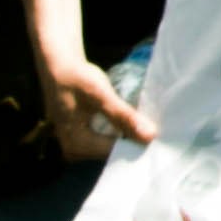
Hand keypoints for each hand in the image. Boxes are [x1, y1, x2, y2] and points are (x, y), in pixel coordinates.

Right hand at [36, 47, 156, 162]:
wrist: (58, 66)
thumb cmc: (77, 77)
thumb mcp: (101, 95)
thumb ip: (123, 116)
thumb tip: (150, 136)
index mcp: (76, 145)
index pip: (116, 153)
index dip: (138, 145)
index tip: (161, 140)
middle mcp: (74, 152)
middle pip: (113, 152)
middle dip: (133, 143)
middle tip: (159, 133)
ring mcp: (76, 147)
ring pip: (110, 147)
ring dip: (128, 138)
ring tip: (149, 129)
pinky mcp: (81, 139)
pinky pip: (105, 141)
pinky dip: (119, 134)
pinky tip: (134, 126)